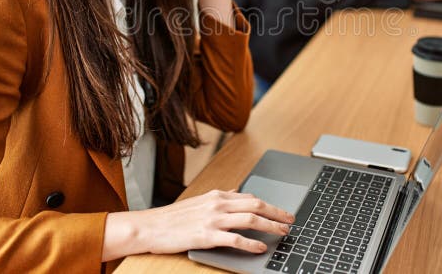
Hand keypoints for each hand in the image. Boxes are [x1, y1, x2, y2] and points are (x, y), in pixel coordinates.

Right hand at [101, 190, 294, 260]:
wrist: (150, 226)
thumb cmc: (173, 218)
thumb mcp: (200, 202)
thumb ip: (220, 199)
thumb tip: (238, 194)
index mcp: (217, 195)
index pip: (250, 196)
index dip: (270, 204)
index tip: (282, 211)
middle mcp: (218, 203)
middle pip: (256, 204)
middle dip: (277, 213)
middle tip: (291, 220)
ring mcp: (213, 219)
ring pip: (250, 219)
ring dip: (270, 226)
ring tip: (282, 233)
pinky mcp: (207, 235)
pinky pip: (235, 239)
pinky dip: (251, 243)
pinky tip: (260, 247)